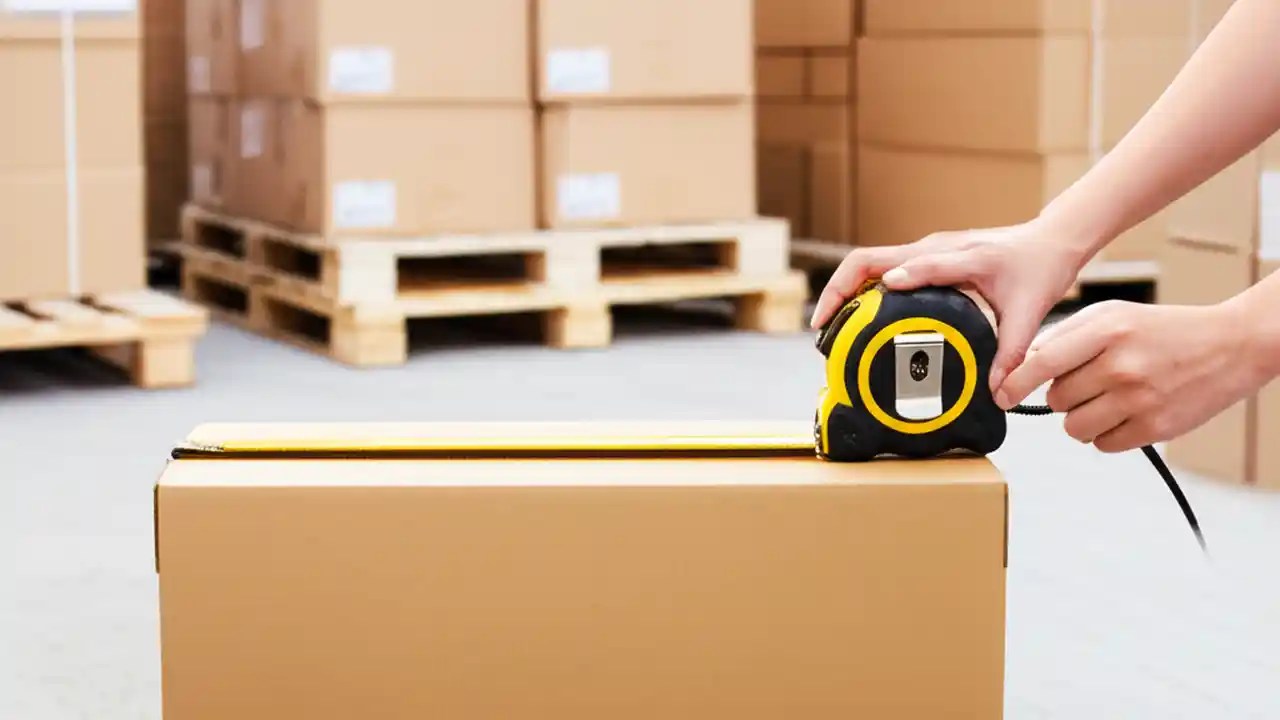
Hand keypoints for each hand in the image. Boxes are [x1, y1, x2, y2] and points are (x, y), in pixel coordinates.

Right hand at [810, 219, 1085, 391]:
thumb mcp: (1031, 314)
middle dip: (838, 288)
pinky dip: (858, 288)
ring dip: (843, 288)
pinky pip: (880, 267)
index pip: (918, 264)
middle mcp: (935, 247)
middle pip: (868, 258)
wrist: (1050, 239)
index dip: (892, 282)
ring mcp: (924, 248)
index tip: (866, 306)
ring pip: (868, 261)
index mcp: (963, 257)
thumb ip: (1012, 354)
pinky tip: (854, 315)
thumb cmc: (1040, 269)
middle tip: (821, 325)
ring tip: (829, 325)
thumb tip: (998, 392)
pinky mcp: (922, 254)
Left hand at [998, 300, 1260, 452]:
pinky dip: (1106, 434)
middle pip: (1056, 400)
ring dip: (1082, 418)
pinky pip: (1103, 444)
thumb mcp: (1112, 315)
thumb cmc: (1163, 329)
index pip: (1042, 363)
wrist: (1228, 346)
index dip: (1014, 384)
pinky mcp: (1154, 427)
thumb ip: (1066, 336)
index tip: (1001, 397)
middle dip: (1064, 395)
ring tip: (1108, 398)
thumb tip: (1025, 364)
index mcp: (1106, 330)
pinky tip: (1125, 412)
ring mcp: (1138, 399)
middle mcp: (1121, 365)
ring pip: (1074, 428)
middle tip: (1091, 382)